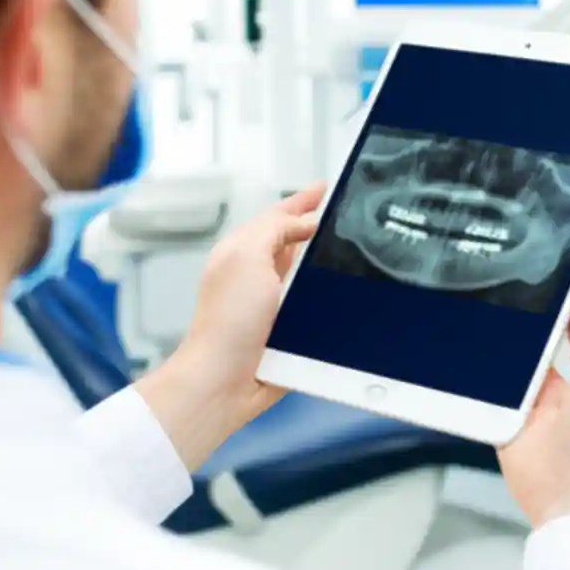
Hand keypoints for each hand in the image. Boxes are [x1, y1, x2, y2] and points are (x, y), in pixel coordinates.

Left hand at [135, 183, 324, 470]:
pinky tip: (339, 297)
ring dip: (322, 262)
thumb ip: (273, 230)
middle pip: (292, 242)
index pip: (278, 217)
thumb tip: (303, 222)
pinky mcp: (286, 332)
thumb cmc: (227, 323)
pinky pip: (312, 308)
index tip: (323, 189)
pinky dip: (325, 299)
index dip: (301, 202)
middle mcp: (256, 276)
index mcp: (242, 252)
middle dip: (314, 227)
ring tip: (344, 247)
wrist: (224, 380)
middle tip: (340, 214)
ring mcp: (271, 305)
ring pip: (303, 274)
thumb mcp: (247, 257)